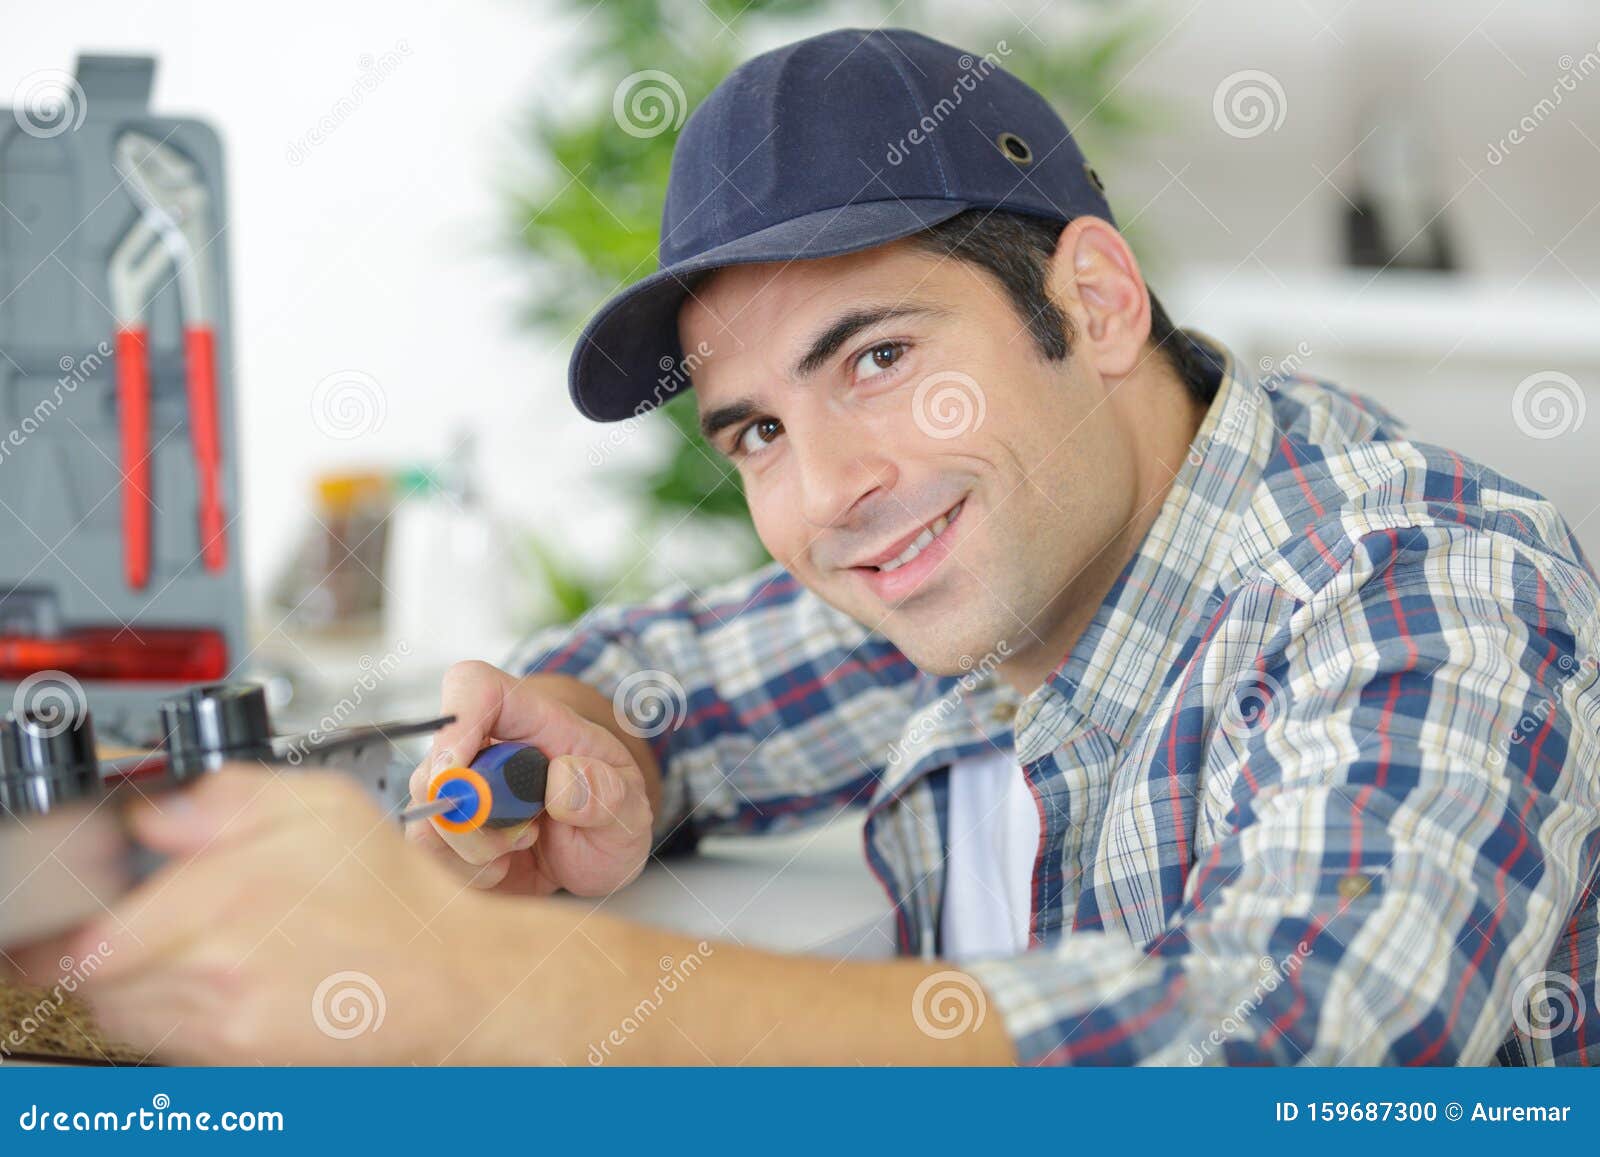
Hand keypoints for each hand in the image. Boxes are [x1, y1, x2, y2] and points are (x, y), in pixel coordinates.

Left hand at [9, 766, 531, 1063]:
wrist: (447, 976)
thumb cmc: (393, 895)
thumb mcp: (325, 804)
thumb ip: (230, 796)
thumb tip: (157, 814)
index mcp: (227, 896)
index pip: (89, 933)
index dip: (58, 920)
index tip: (54, 903)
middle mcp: (214, 969)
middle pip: (90, 974)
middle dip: (90, 941)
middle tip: (114, 915)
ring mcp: (223, 1021)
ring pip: (118, 1008)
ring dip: (119, 976)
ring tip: (167, 943)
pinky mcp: (237, 1056)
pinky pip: (159, 1037)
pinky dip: (157, 1008)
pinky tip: (200, 976)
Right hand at [407, 661, 653, 896]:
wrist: (598, 854)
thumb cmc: (612, 814)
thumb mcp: (630, 807)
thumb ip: (606, 793)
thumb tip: (560, 780)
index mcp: (535, 721)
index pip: (476, 686)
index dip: (457, 721)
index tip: (460, 774)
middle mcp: (488, 748)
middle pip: (437, 763)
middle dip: (472, 813)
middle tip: (524, 835)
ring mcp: (465, 789)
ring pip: (428, 813)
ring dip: (473, 847)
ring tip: (522, 847)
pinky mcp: (452, 831)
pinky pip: (429, 851)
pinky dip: (465, 870)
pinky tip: (504, 866)